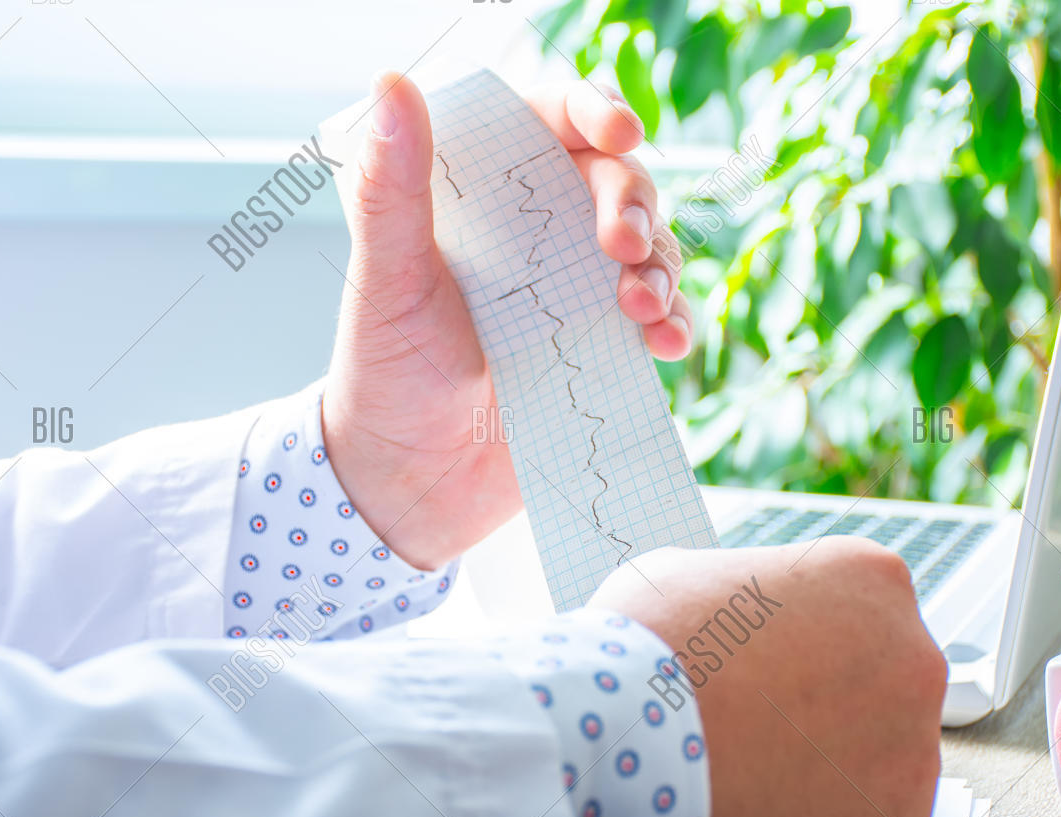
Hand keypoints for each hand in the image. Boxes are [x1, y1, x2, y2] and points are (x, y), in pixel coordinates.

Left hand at [322, 72, 691, 569]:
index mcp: (485, 198)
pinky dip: (675, 324)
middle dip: (631, 201)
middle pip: (612, 182)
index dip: (592, 112)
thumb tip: (392, 86)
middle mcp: (537, 235)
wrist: (411, 486)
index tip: (617, 131)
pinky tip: (667, 343)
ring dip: (659, 265)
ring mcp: (577, 293)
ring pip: (648, 248)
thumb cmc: (385, 377)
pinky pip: (661, 321)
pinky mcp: (604, 349)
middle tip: (618, 244)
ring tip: (638, 306)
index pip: (549, 124)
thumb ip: (391, 188)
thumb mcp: (386, 281)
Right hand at [588, 539, 946, 816]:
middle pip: (888, 696)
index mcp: (869, 580)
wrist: (625, 731)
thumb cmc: (645, 649)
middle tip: (762, 736)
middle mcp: (912, 657)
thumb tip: (726, 622)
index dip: (809, 655)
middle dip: (831, 719)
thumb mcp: (688, 576)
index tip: (772, 680)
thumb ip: (739, 594)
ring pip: (892, 775)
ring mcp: (913, 748)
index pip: (864, 620)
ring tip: (758, 791)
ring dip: (837, 785)